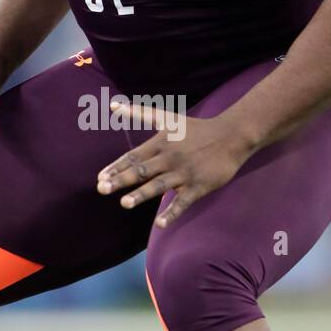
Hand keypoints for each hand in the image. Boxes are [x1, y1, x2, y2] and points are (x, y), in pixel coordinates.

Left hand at [96, 101, 249, 227]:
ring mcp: (184, 173)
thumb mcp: (166, 118)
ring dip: (142, 194)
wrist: (231, 137)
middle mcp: (169, 158)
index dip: (116, 168)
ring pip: (159, 185)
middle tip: (102, 189)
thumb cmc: (196, 129)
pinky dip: (172, 212)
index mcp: (160, 144)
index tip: (99, 178)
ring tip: (124, 203)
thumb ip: (139, 113)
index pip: (133, 157)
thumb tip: (112, 106)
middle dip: (121, 180)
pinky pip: (183, 201)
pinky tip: (160, 224)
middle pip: (142, 170)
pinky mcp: (199, 186)